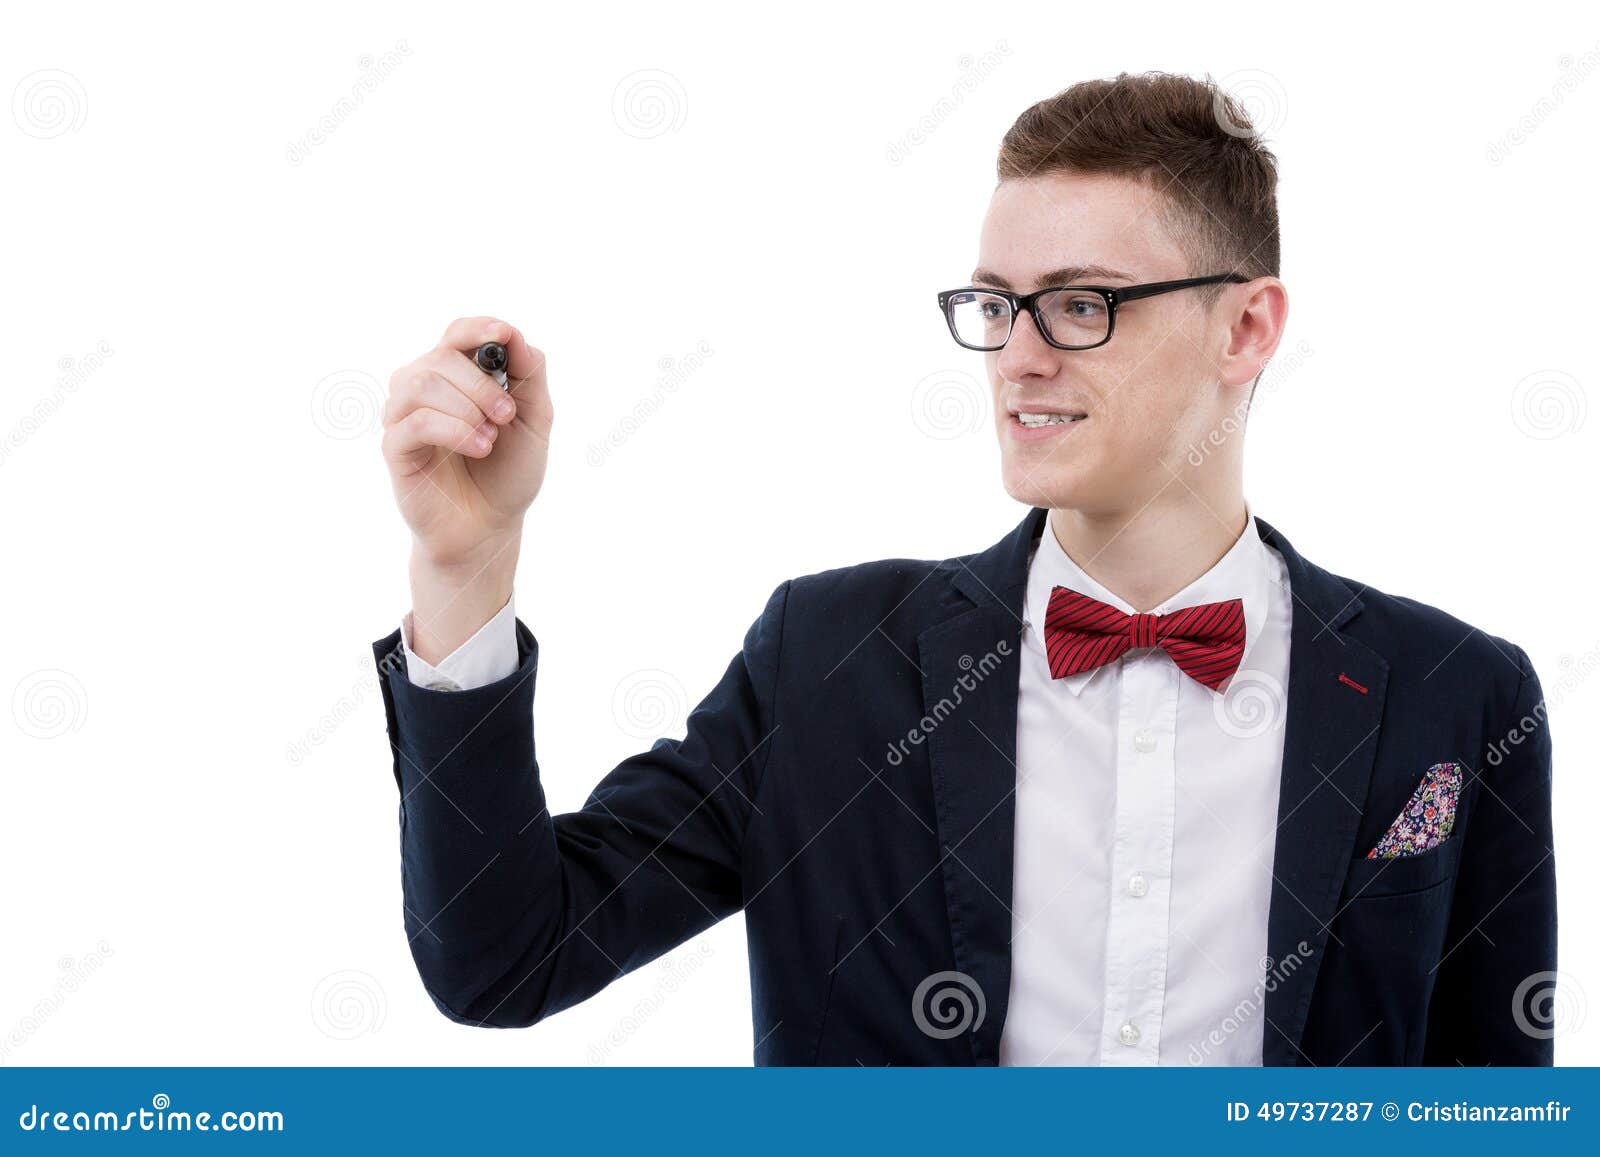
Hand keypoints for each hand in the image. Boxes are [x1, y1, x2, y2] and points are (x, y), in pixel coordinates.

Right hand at [381, 317, 552, 567]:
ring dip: (466, 407)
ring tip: (491, 438)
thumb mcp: (534, 421)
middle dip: (481, 383)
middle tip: (507, 415)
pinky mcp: (395, 448)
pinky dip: (454, 430)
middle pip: (441, 356)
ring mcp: (404, 417)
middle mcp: (424, 390)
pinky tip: (479, 448)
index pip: (456, 334)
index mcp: (457, 377)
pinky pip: (415, 421)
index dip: (477, 328)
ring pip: (422, 382)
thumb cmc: (508, 473)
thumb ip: (529, 375)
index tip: (502, 334)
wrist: (490, 528)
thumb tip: (514, 334)